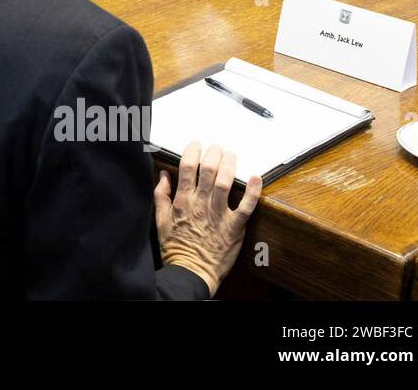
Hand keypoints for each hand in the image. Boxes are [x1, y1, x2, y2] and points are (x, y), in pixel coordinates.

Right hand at [154, 141, 261, 295]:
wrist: (191, 271)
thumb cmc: (176, 248)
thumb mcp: (161, 220)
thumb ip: (161, 196)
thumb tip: (163, 176)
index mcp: (182, 201)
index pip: (187, 168)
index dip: (193, 152)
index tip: (196, 145)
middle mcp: (200, 204)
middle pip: (208, 170)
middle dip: (213, 154)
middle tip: (216, 148)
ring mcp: (218, 215)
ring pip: (225, 183)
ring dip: (229, 165)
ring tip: (231, 155)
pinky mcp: (234, 227)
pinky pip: (246, 207)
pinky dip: (253, 191)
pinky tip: (256, 177)